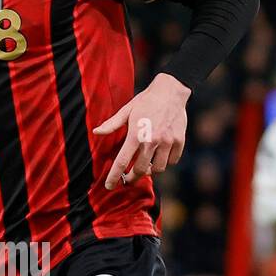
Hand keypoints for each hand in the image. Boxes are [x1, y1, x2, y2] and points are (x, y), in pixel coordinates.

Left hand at [93, 71, 190, 189]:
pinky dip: (165, 163)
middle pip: (141, 170)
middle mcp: (152, 140)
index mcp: (136, 134)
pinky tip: (160, 158)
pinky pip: (172, 161)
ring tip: (146, 166)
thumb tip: (96, 132)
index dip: (114, 176)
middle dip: (132, 177)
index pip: (122, 161)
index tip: (109, 186)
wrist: (172, 90)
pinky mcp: (179, 141)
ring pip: (159, 169)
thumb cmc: (146, 100)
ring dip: (150, 171)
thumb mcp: (127, 110)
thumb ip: (112, 124)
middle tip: (128, 178)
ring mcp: (168, 142)